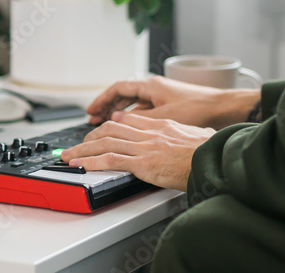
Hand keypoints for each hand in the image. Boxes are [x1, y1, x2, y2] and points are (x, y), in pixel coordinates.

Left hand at [61, 111, 212, 190]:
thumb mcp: (200, 136)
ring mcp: (145, 147)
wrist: (215, 158)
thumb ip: (191, 136)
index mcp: (164, 125)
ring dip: (83, 150)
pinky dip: (92, 162)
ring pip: (105, 142)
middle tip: (79, 144)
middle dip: (91, 136)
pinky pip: (110, 160)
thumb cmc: (211, 151)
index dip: (112, 124)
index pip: (131, 120)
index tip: (103, 127)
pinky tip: (80, 165)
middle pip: (112, 129)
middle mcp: (151, 133)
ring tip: (69, 156)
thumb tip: (199, 137)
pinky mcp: (143, 163)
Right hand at [86, 75, 259, 127]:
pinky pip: (145, 109)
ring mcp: (164, 96)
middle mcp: (156, 88)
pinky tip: (131, 129)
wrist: (222, 108)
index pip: (118, 88)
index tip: (90, 111)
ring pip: (135, 103)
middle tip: (94, 121)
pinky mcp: (171, 105)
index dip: (102, 100)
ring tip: (108, 126)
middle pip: (124, 95)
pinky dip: (135, 118)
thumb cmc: (197, 108)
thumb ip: (138, 119)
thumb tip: (116, 122)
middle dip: (108, 107)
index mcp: (151, 86)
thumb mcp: (163, 117)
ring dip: (120, 113)